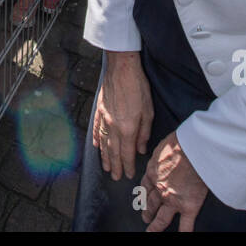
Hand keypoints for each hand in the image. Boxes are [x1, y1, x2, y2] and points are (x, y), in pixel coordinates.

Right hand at [92, 50, 152, 180]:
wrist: (121, 67)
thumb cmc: (138, 86)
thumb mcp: (148, 110)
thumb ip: (144, 132)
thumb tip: (141, 148)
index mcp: (127, 128)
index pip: (126, 153)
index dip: (127, 165)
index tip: (128, 175)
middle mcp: (113, 126)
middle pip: (113, 151)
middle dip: (114, 166)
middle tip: (115, 177)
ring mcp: (104, 118)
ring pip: (103, 143)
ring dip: (104, 157)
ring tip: (105, 168)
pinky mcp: (99, 110)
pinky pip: (97, 129)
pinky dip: (96, 139)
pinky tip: (96, 146)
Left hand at [139, 131, 208, 232]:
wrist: (194, 148)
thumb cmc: (180, 142)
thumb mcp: (162, 145)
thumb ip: (160, 154)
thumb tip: (162, 153)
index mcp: (153, 172)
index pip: (145, 186)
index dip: (143, 194)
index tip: (141, 198)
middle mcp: (160, 188)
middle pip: (151, 203)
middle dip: (147, 211)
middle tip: (144, 217)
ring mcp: (173, 199)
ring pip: (162, 217)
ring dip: (156, 225)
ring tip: (152, 230)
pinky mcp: (188, 205)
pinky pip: (185, 225)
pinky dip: (184, 233)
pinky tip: (182, 236)